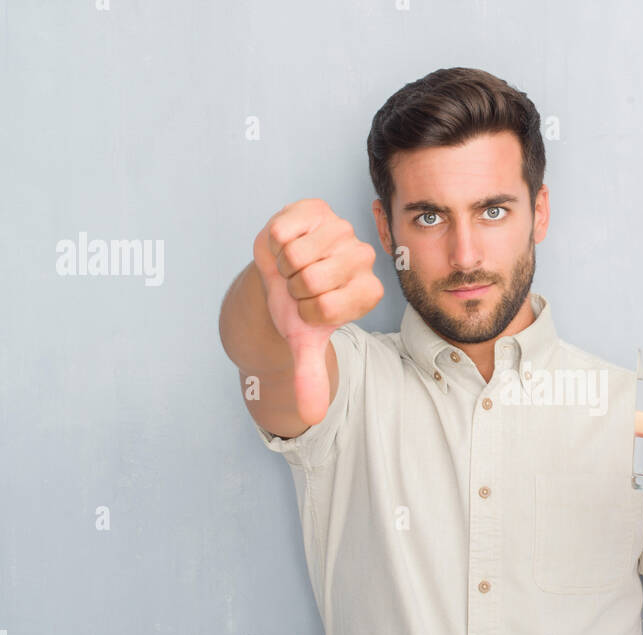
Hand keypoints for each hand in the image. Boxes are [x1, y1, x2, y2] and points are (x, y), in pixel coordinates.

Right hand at [253, 198, 383, 425]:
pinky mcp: (318, 209)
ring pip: (297, 255)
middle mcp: (363, 258)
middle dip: (293, 288)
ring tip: (293, 265)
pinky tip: (286, 244)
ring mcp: (342, 230)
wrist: (279, 272)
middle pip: (312, 281)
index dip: (305, 313)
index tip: (309, 308)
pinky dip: (273, 241)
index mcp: (368, 292)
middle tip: (298, 285)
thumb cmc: (297, 305)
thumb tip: (313, 417)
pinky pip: (283, 230)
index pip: (325, 310)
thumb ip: (310, 376)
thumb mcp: (303, 341)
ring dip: (283, 264)